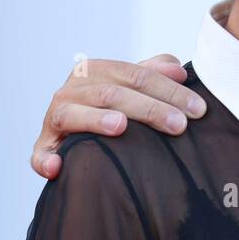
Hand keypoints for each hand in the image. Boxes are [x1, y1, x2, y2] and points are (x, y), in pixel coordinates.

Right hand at [31, 54, 206, 178]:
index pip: (137, 75)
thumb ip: (154, 72)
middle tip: (179, 125)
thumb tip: (178, 70)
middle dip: (150, 109)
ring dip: (98, 120)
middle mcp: (72, 90)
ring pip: (78, 114)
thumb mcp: (132, 85)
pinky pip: (40, 155)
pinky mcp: (43, 147)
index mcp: (95, 71)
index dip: (169, 90)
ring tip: (121, 126)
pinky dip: (45, 160)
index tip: (198, 108)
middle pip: (113, 94)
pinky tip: (57, 168)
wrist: (75, 133)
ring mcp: (53, 118)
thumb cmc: (112, 105)